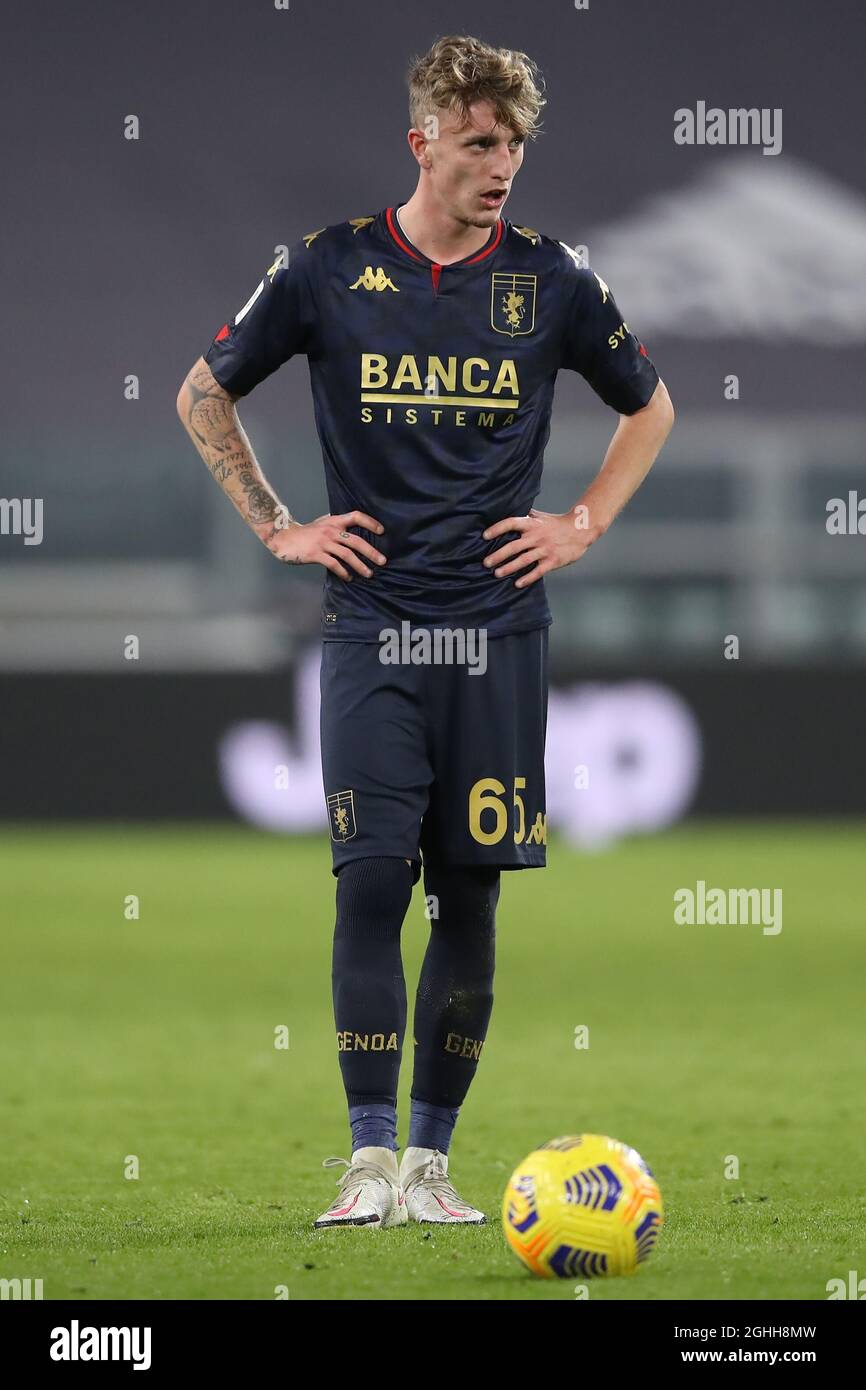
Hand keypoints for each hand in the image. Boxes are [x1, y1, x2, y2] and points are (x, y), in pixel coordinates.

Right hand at [263, 510, 385, 581]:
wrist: (283, 538)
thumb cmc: (305, 532)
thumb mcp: (321, 524)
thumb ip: (336, 525)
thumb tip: (352, 528)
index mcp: (334, 521)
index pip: (356, 516)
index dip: (370, 522)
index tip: (381, 531)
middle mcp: (330, 530)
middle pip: (356, 540)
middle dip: (371, 552)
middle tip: (382, 561)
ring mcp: (323, 543)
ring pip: (347, 555)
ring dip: (360, 565)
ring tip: (369, 574)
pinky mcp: (316, 554)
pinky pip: (334, 564)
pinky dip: (343, 572)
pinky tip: (349, 577)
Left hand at [482, 508, 603, 587]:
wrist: (580, 530)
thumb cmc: (556, 523)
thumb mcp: (540, 516)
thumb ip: (525, 515)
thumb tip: (506, 511)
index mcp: (532, 524)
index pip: (511, 523)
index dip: (497, 529)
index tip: (485, 536)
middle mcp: (537, 536)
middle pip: (514, 546)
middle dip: (498, 555)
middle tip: (485, 562)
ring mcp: (545, 549)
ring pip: (524, 560)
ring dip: (509, 567)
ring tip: (497, 573)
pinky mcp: (553, 561)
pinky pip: (538, 571)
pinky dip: (527, 578)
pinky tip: (517, 584)